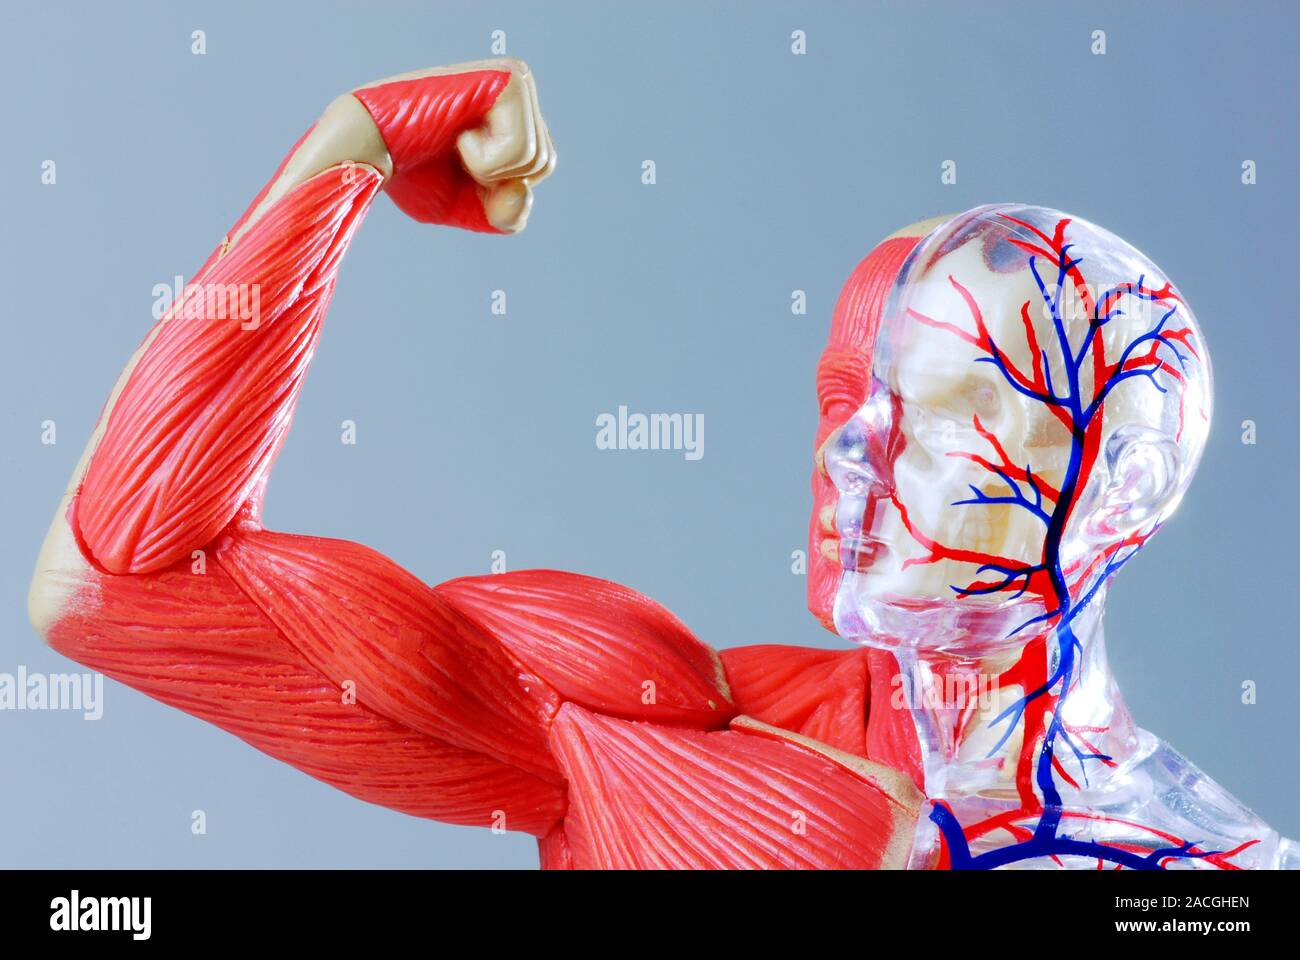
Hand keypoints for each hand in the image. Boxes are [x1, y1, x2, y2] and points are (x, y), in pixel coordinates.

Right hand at [353, 58, 555, 233]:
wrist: (369, 149)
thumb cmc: (416, 174)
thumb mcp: (472, 209)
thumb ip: (510, 214)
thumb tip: (521, 190)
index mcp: (516, 112)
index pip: (541, 170)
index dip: (500, 189)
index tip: (459, 167)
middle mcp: (518, 87)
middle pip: (544, 164)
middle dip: (496, 180)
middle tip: (454, 155)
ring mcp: (513, 79)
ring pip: (535, 159)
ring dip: (487, 170)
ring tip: (453, 142)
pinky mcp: (504, 80)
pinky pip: (520, 151)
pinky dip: (484, 162)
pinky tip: (456, 135)